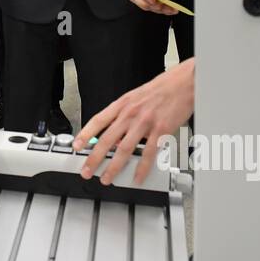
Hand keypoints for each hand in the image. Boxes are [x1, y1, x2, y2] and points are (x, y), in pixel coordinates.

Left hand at [74, 58, 195, 184]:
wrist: (183, 82)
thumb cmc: (162, 89)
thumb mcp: (136, 98)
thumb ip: (123, 115)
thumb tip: (114, 135)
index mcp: (123, 104)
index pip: (98, 120)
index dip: (85, 134)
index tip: (76, 146)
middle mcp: (131, 113)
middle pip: (107, 139)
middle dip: (94, 158)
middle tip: (86, 170)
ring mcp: (145, 122)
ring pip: (124, 149)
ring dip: (113, 167)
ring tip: (107, 178)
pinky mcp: (161, 130)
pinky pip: (149, 153)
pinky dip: (142, 168)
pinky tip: (137, 177)